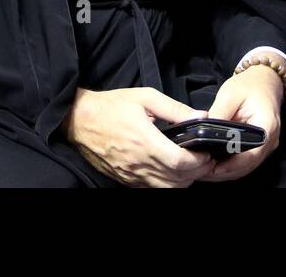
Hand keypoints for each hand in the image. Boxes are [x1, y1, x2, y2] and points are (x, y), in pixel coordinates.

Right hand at [63, 86, 216, 187]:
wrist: (79, 120)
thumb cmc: (111, 106)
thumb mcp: (145, 97)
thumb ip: (174, 108)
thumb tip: (200, 116)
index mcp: (145, 141)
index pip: (180, 163)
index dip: (199, 162)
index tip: (206, 153)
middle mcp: (138, 163)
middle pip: (177, 180)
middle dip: (196, 173)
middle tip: (204, 160)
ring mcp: (131, 174)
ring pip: (166, 188)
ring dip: (183, 181)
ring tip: (190, 166)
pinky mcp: (124, 179)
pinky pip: (151, 188)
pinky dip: (166, 184)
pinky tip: (170, 171)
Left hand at [201, 65, 284, 181]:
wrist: (265, 81)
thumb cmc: (249, 85)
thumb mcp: (230, 94)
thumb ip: (219, 114)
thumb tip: (203, 132)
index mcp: (266, 127)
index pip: (251, 154)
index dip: (231, 164)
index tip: (211, 167)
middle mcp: (270, 141)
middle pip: (247, 165)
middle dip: (224, 172)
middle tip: (200, 171)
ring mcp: (266, 146)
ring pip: (246, 167)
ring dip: (226, 172)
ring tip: (203, 170)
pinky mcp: (259, 147)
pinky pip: (245, 161)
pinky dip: (230, 166)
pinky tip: (213, 164)